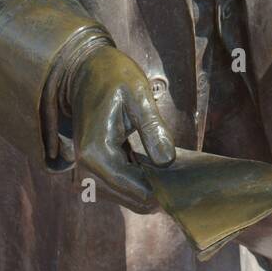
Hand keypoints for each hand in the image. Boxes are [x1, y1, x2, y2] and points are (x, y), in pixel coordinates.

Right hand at [70, 47, 174, 210]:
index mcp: (96, 153)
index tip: (186, 182)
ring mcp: (85, 172)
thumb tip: (167, 161)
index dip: (162, 189)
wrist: (85, 72)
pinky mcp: (91, 170)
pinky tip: (152, 161)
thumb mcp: (139, 95)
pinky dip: (138, 180)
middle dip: (157, 189)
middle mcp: (86, 169)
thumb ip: (153, 128)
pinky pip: (119, 187)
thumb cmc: (113, 78)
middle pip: (131, 198)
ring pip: (126, 197)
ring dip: (147, 185)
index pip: (134, 189)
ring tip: (166, 162)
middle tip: (182, 172)